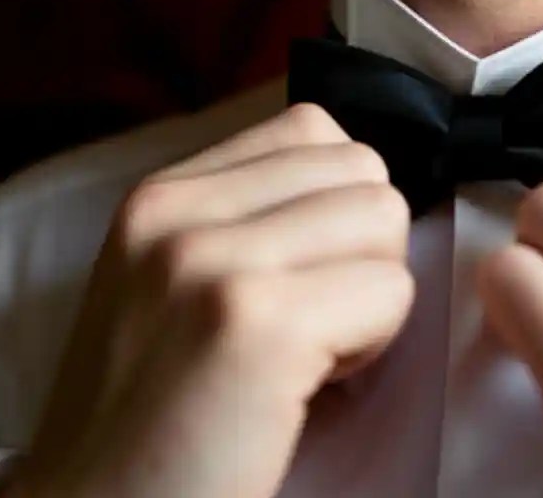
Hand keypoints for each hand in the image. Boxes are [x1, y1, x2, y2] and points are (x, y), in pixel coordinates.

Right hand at [6, 105, 413, 497]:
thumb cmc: (151, 413)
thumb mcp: (167, 283)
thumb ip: (246, 217)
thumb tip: (355, 185)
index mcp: (158, 195)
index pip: (313, 129)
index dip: (332, 208)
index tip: (294, 278)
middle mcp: (176, 211)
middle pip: (363, 170)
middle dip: (361, 250)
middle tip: (307, 323)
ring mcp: (214, 261)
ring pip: (384, 219)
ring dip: (371, 294)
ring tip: (306, 351)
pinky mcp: (256, 322)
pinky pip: (391, 291)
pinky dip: (373, 345)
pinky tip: (308, 386)